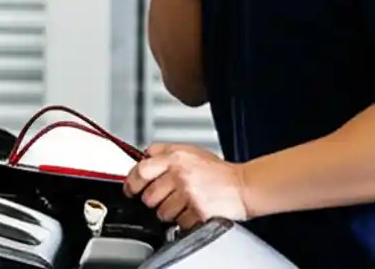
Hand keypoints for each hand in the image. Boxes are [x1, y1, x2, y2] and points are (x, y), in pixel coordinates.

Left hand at [124, 143, 248, 229]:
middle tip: (168, 197)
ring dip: (170, 213)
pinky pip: (178, 223)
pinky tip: (193, 210)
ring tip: (184, 203)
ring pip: (162, 212)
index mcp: (176, 157)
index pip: (141, 169)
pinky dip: (184, 221)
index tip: (131, 189)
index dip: (132, 182)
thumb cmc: (218, 172)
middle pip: (148, 196)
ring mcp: (188, 193)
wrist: (243, 186)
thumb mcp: (190, 151)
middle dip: (155, 201)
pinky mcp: (196, 211)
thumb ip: (165, 152)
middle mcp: (180, 174)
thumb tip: (143, 157)